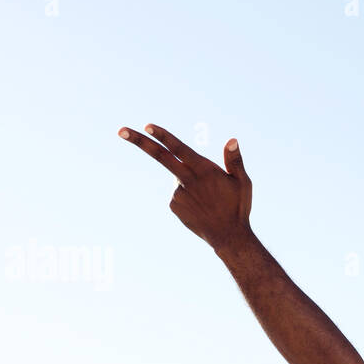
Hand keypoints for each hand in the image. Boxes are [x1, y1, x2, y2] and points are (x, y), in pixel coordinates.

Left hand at [118, 124, 253, 253]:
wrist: (228, 237)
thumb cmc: (238, 207)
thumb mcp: (242, 182)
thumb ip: (235, 160)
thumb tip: (232, 140)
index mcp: (204, 170)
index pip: (178, 148)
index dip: (163, 136)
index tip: (147, 126)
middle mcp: (187, 180)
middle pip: (160, 156)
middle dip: (139, 142)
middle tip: (120, 130)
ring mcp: (178, 194)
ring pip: (178, 178)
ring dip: (188, 182)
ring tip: (208, 200)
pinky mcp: (174, 205)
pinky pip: (178, 194)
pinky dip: (187, 196)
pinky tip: (200, 208)